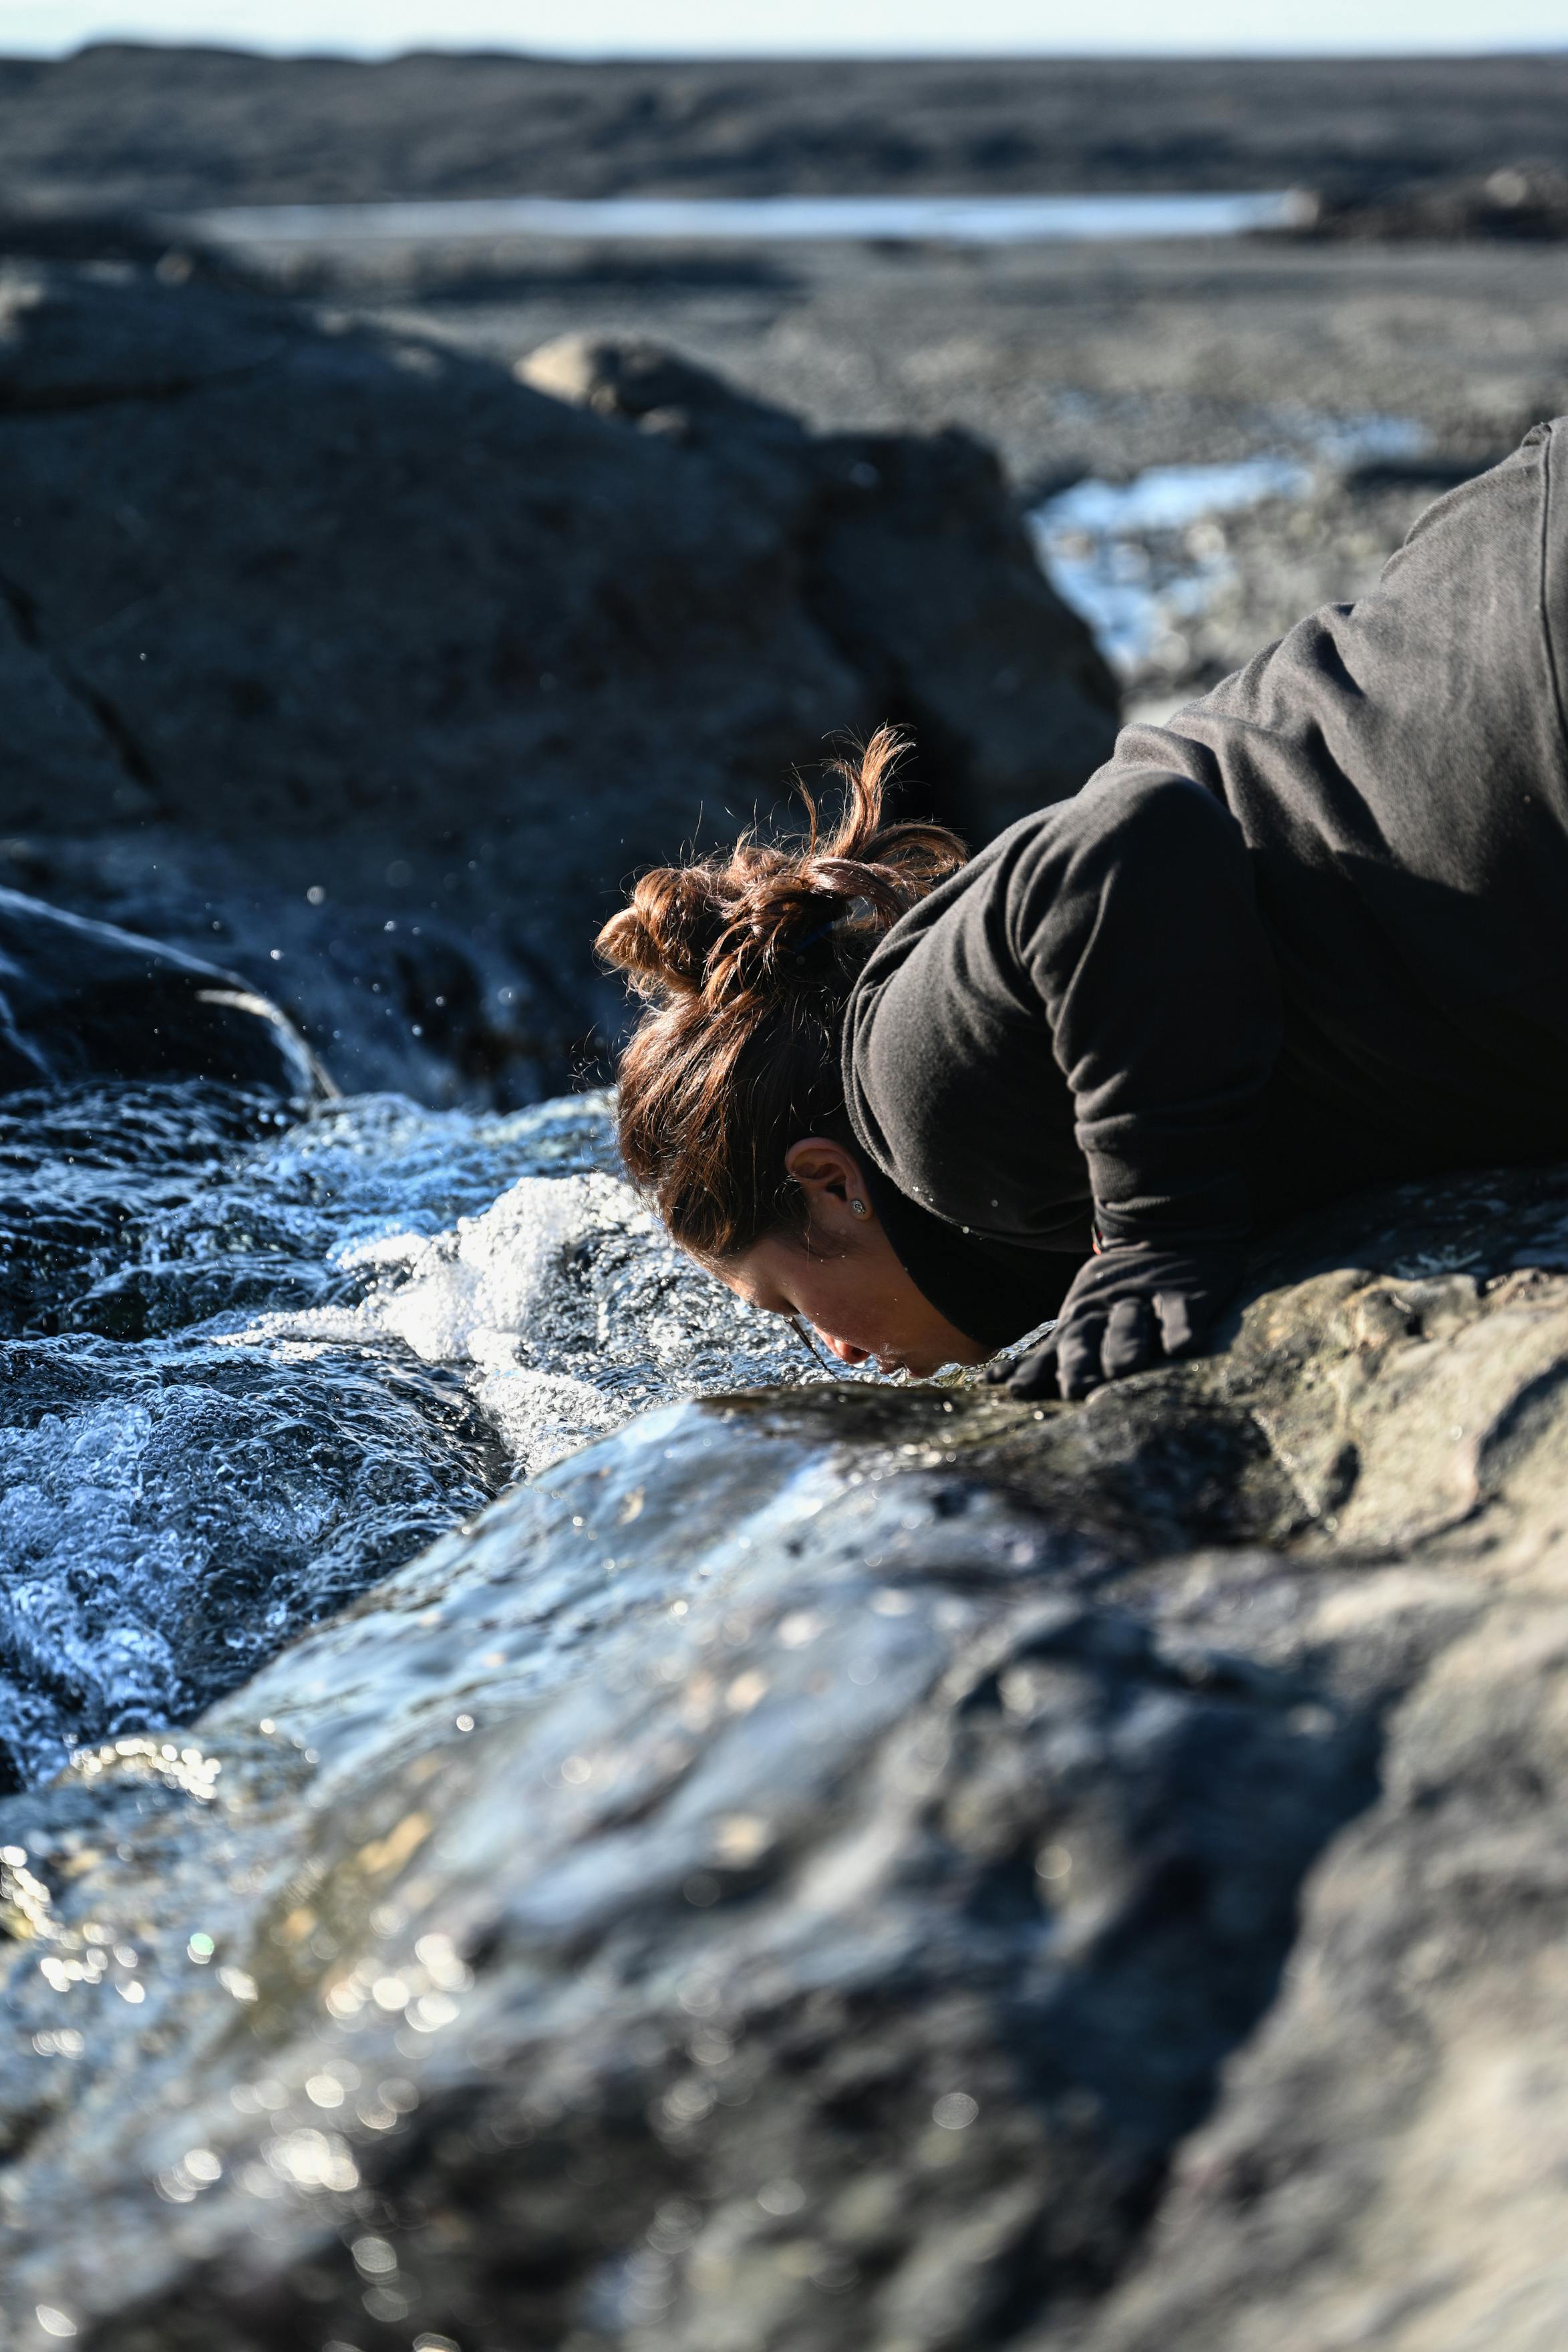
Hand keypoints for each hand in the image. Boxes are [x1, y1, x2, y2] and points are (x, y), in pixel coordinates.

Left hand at [991, 1242, 1242, 1400]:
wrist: (1166, 1229)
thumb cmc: (1116, 1290)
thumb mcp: (1079, 1315)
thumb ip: (1047, 1353)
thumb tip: (990, 1383)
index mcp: (1080, 1319)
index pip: (1055, 1348)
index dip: (1038, 1370)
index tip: (1017, 1392)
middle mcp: (1107, 1311)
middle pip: (1089, 1337)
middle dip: (1078, 1363)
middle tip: (1073, 1390)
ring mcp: (1145, 1300)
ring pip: (1132, 1324)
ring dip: (1125, 1345)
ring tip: (1123, 1370)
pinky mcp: (1185, 1295)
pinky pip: (1181, 1312)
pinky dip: (1181, 1328)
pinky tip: (1183, 1347)